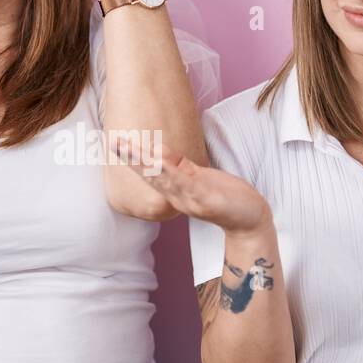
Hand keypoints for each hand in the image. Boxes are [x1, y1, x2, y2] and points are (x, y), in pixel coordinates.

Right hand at [112, 135, 272, 234]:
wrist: (249, 222)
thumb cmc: (227, 197)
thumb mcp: (200, 180)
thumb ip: (183, 169)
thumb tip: (167, 153)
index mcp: (176, 190)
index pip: (150, 170)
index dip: (133, 156)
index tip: (115, 140)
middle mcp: (177, 197)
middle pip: (150, 173)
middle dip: (130, 157)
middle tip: (112, 140)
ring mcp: (189, 199)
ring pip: (162, 177)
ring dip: (143, 162)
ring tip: (127, 147)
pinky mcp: (205, 200)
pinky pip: (185, 183)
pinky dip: (171, 171)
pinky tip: (159, 159)